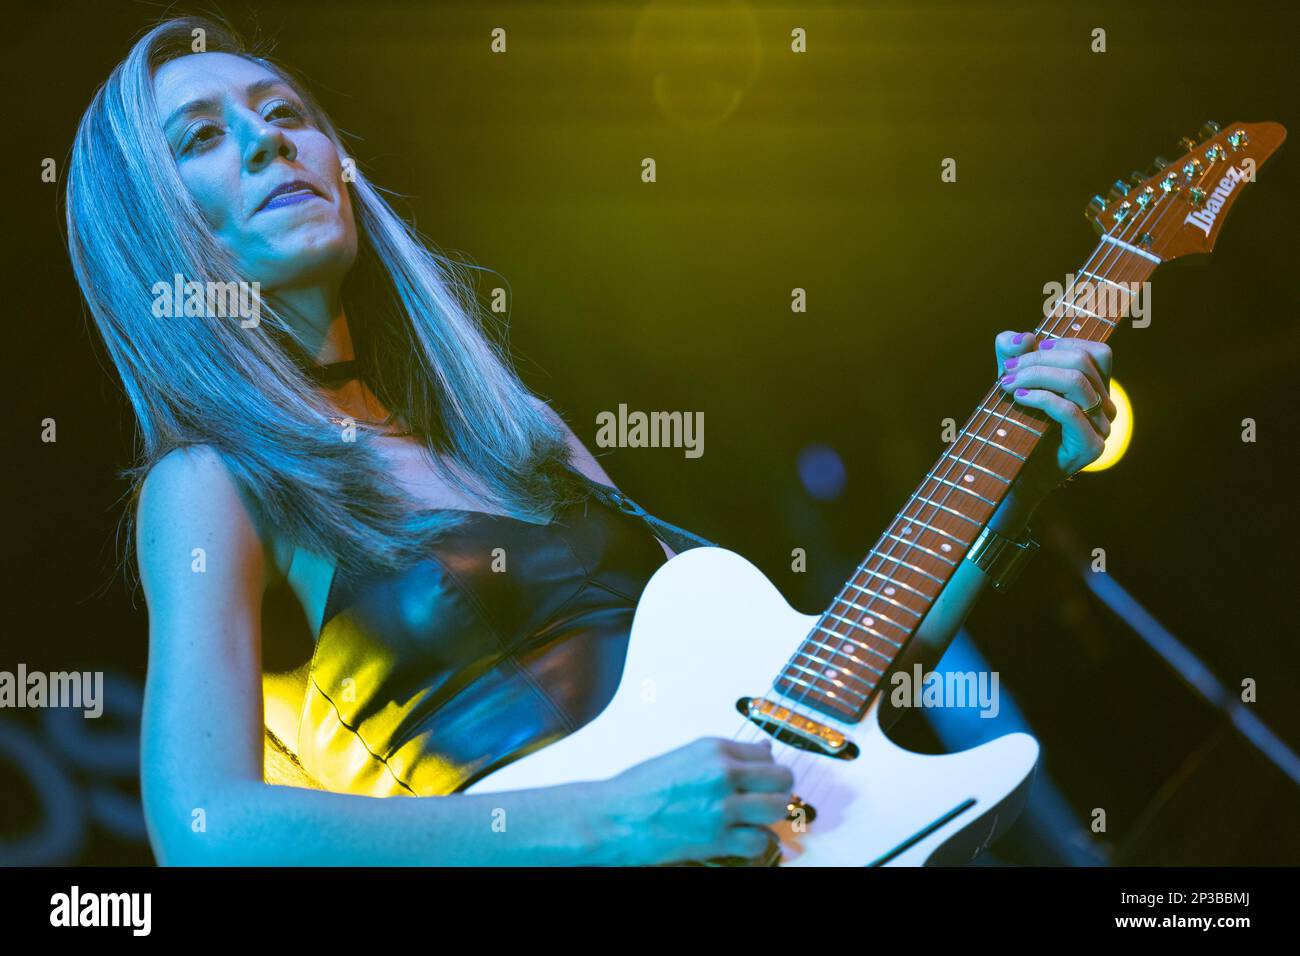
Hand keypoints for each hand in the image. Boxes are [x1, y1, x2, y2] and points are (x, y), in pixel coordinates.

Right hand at [595, 737, 793, 865]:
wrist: (614, 817)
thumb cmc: (641, 788)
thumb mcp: (685, 757)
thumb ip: (724, 755)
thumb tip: (763, 750)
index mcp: (713, 749)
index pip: (765, 753)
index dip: (766, 767)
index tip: (763, 777)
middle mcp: (722, 773)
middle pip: (781, 778)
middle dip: (779, 789)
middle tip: (769, 797)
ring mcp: (722, 807)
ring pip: (776, 808)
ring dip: (770, 815)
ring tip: (757, 817)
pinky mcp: (717, 838)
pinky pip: (759, 840)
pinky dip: (757, 841)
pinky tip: (744, 837)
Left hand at [994, 330, 1115, 501]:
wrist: (1013, 474)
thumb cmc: (1015, 424)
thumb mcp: (1011, 380)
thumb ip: (1012, 353)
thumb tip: (1025, 337)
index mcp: (1097, 389)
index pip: (1098, 353)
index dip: (1064, 344)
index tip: (1028, 350)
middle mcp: (1106, 406)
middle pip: (1083, 363)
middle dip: (1039, 360)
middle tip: (1007, 370)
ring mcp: (1103, 427)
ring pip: (1077, 383)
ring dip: (1037, 376)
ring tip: (1008, 384)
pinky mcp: (1091, 446)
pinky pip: (1070, 411)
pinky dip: (1041, 398)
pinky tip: (1019, 397)